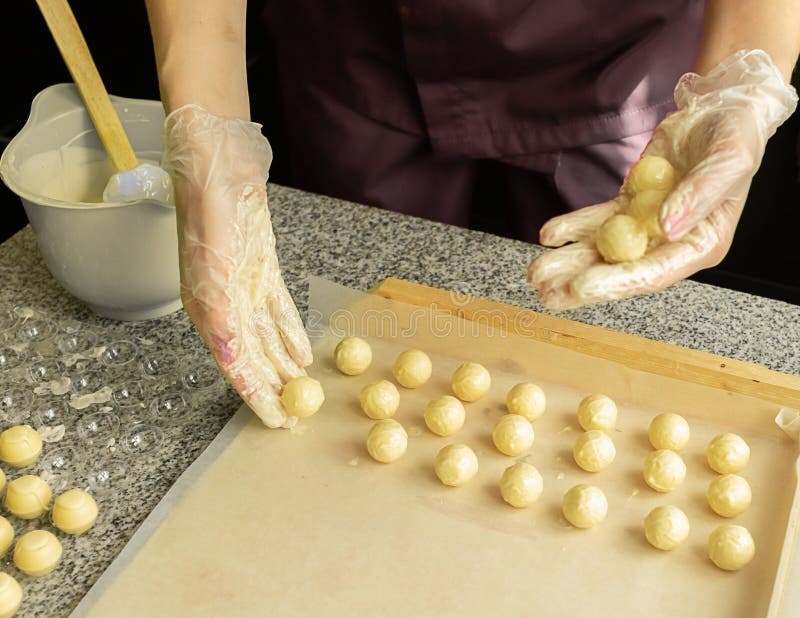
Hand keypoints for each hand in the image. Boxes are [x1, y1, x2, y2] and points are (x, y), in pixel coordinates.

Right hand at [164, 105, 312, 426]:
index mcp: (207, 309)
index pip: (235, 366)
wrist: (218, 164)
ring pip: (267, 339)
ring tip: (302, 391)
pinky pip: (279, 312)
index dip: (255, 395)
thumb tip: (231, 357)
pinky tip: (303, 352)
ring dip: (284, 366)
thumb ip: (220, 313)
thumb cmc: (208, 210)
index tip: (276, 421)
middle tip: (296, 415)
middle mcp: (225, 304)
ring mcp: (244, 287)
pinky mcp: (262, 270)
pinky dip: (291, 333)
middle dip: (273, 388)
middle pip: (253, 358)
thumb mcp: (212, 267)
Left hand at [528, 50, 797, 309]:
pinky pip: (596, 222)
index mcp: (702, 242)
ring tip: (534, 274)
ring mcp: (647, 226)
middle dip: (581, 282)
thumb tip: (667, 227)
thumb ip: (700, 194)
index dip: (617, 282)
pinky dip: (573, 227)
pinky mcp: (629, 207)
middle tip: (546, 294)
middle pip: (621, 269)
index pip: (655, 272)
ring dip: (569, 261)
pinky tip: (549, 235)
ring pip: (602, 249)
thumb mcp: (730, 160)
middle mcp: (671, 242)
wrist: (720, 108)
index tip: (582, 287)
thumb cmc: (737, 135)